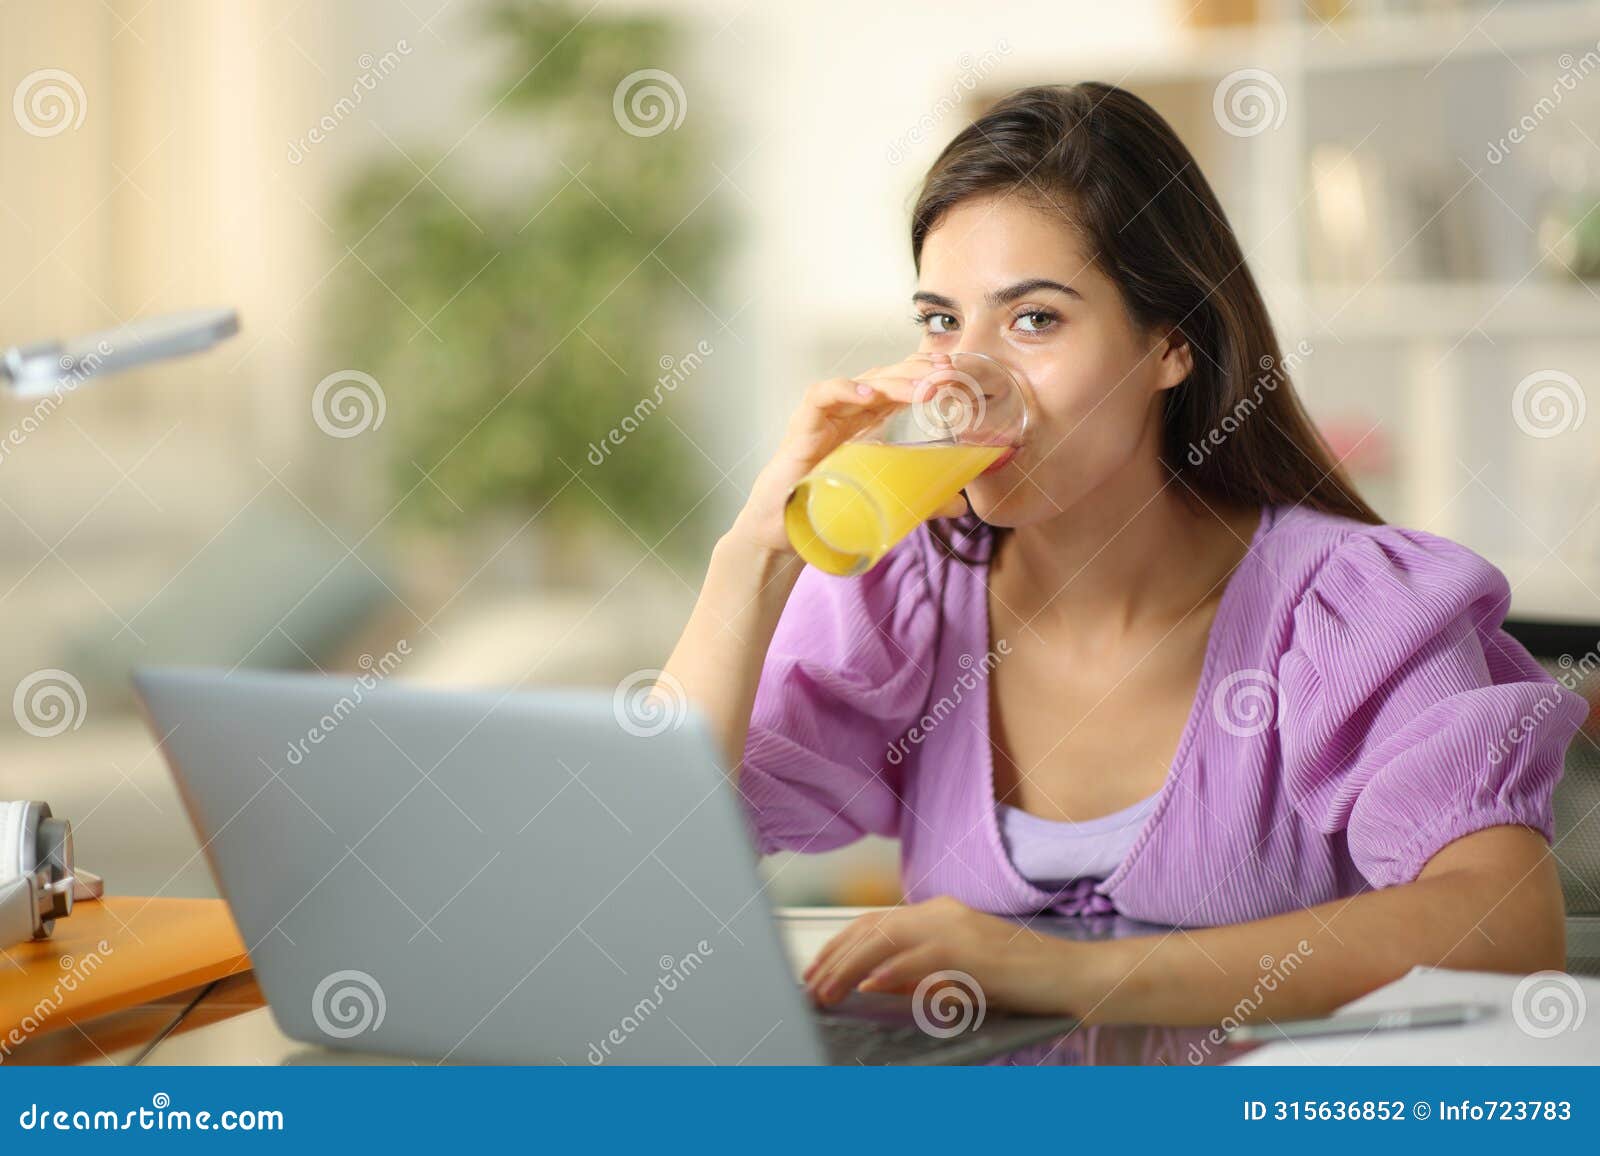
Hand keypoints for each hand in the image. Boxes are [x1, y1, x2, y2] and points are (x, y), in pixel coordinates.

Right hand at [726, 353, 968, 556]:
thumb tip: (962, 505)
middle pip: (885, 377)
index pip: (897, 384)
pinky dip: (843, 389)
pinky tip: (868, 393)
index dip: (924, 373)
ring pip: (860, 382)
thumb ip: (922, 500)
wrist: (784, 531)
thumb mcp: (885, 499)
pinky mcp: (802, 428)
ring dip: (894, 381)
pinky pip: (821, 396)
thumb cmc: (829, 508)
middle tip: (947, 373)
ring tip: (922, 388)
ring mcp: (824, 417)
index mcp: (866, 421)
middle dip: (917, 371)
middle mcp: (846, 413)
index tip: (953, 373)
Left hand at [801, 896, 1093, 1016]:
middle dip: (834, 956)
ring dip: (850, 967)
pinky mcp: (970, 951)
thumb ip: (920, 972)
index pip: (875, 922)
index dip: (840, 944)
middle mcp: (941, 913)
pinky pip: (920, 958)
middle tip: (809, 984)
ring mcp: (956, 928)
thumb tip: (876, 982)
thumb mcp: (958, 972)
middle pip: (872, 927)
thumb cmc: (1019, 980)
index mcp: (939, 913)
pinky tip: (869, 985)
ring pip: (886, 939)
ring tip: (826, 990)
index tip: (816, 969)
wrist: (1069, 976)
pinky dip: (891, 971)